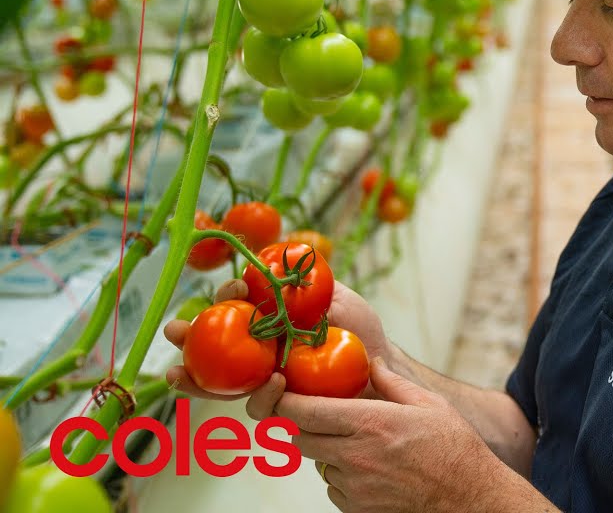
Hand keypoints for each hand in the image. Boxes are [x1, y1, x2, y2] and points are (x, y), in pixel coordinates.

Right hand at [164, 278, 390, 416]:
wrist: (385, 370)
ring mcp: (268, 385)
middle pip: (213, 352)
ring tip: (188, 370)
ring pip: (225, 388)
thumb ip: (307, 283)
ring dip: (202, 380)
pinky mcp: (284, 411)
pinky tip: (274, 381)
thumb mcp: (337, 298)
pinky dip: (263, 396)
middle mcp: (261, 356)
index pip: (235, 313)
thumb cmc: (361, 333)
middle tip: (173, 333)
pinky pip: (263, 409)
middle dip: (186, 344)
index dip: (226, 300)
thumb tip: (283, 256)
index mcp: (269, 326)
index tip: (233, 289)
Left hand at [282, 358, 544, 512]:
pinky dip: (341, 476)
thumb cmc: (454, 447)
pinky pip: (332, 487)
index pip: (302, 410)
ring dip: (325, 450)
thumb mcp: (429, 404)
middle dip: (301, 424)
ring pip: (316, 463)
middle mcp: (354, 455)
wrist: (468, 497)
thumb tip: (371, 364)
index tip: (283, 389)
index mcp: (369, 423)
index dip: (285, 399)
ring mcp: (353, 485)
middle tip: (317, 414)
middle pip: (298, 438)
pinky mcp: (356, 507)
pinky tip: (370, 468)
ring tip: (359, 443)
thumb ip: (393, 383)